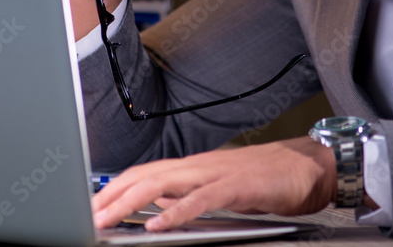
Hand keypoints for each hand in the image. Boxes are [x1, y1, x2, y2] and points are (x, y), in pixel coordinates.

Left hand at [91, 137, 336, 230]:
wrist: (309, 166)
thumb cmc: (267, 179)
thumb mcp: (217, 188)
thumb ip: (186, 195)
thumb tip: (155, 207)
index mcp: (191, 167)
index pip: (141, 174)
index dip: (111, 189)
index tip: (87, 208)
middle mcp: (198, 166)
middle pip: (143, 176)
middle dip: (108, 197)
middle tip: (83, 217)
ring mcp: (216, 173)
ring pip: (163, 183)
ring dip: (129, 203)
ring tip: (106, 221)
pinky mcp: (237, 186)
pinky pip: (201, 199)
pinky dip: (176, 212)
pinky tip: (156, 226)